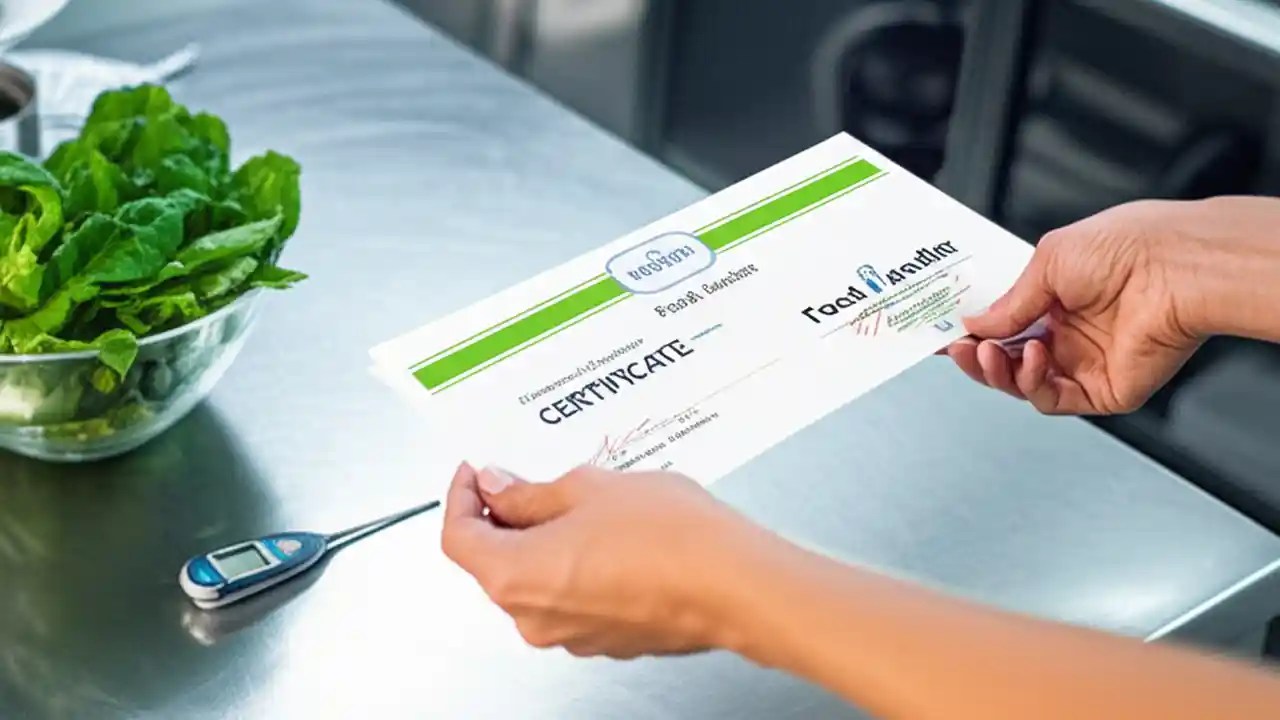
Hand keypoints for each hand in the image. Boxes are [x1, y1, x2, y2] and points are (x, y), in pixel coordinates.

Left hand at [440, 462, 756, 658]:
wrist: (735, 584)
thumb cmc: (669, 539)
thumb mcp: (588, 488)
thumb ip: (531, 493)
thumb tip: (501, 489)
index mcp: (513, 577)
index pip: (459, 536)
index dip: (461, 497)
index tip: (476, 474)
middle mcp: (534, 618)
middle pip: (494, 563)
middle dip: (504, 518)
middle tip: (525, 478)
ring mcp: (571, 636)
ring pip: (535, 581)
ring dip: (542, 541)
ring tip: (579, 501)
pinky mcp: (605, 640)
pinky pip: (571, 598)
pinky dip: (573, 565)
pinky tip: (605, 534)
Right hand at [945, 198, 1226, 414]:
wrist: (1177, 267)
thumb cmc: (1129, 247)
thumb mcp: (1049, 261)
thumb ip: (1009, 301)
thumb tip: (975, 322)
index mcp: (1058, 299)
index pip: (1004, 324)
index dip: (973, 331)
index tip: (944, 332)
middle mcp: (1070, 333)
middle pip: (1006, 359)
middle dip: (976, 356)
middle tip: (957, 348)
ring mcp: (1084, 363)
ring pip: (1022, 384)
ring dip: (997, 371)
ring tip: (989, 351)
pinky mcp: (1101, 390)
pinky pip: (1051, 399)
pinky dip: (1031, 383)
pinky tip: (1032, 357)